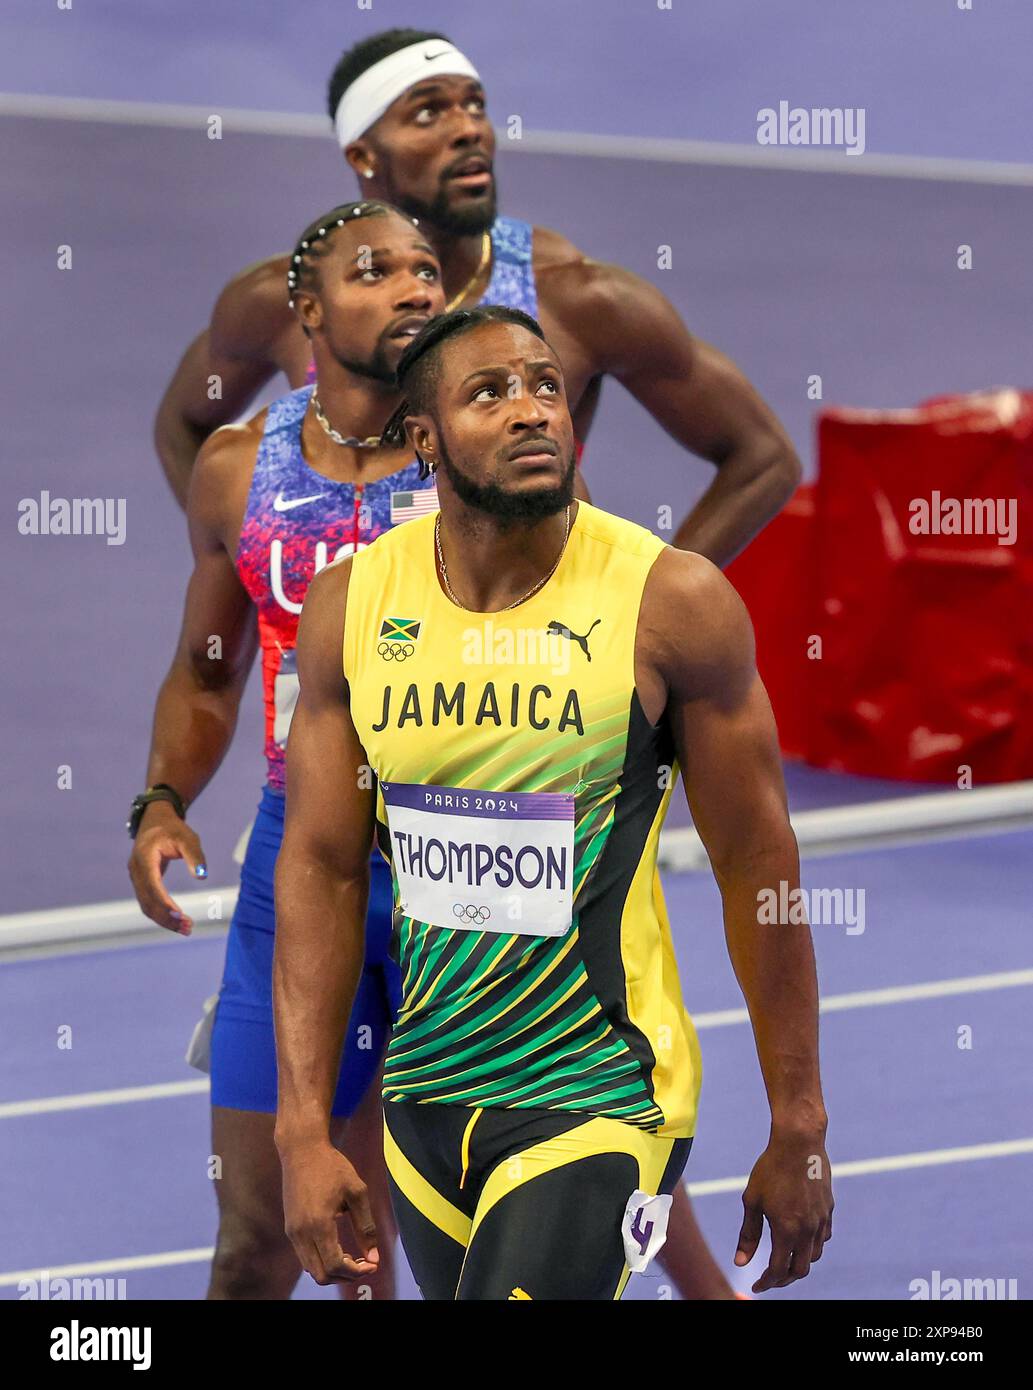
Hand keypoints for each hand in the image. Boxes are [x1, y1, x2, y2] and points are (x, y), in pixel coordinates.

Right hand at [127, 802, 207, 934]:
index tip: (180, 915)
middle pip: (148, 901)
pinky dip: (161, 913)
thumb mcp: (187, 837)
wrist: (155, 820)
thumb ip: (195, 856)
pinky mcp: (140, 882)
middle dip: (167, 917)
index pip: (153, 886)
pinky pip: (148, 902)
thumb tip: (202, 877)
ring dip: (164, 919)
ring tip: (186, 928)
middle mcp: (136, 870)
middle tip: (188, 928)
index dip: (164, 903)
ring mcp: (136, 877)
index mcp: (145, 858)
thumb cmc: (173, 829)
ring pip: (146, 906)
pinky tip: (177, 920)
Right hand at [280, 1139, 378, 1284]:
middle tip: (364, 1264)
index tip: (372, 1265)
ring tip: (353, 1257)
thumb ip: (366, 1226)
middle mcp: (301, 1233)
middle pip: (321, 1275)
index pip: (335, 1265)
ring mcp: (292, 1232)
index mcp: (319, 1223)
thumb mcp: (357, 1192)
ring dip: (333, 1270)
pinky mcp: (290, 1228)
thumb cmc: (332, 1166)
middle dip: (345, 1276)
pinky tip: (338, 1247)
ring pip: (311, 1269)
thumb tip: (375, 1257)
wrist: (302, 1150)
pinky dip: (322, 1260)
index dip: (356, 1272)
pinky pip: (305, 1256)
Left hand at [735, 1126, 832, 1292]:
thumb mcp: (752, 1201)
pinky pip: (823, 1238)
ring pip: (814, 1256)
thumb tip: (741, 1262)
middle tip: (769, 1278)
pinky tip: (801, 1240)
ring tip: (784, 1260)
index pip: (778, 1270)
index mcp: (787, 1230)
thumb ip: (748, 1234)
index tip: (756, 1286)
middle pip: (799, 1269)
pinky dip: (812, 1247)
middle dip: (783, 1279)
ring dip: (799, 1263)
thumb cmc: (770, 1168)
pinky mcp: (828, 1209)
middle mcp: (808, 1230)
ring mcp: (821, 1220)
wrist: (799, 1142)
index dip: (766, 1282)